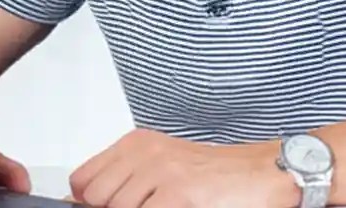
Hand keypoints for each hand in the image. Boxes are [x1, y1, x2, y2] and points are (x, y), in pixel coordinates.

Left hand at [67, 129, 297, 207]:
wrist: (262, 173)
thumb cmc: (216, 175)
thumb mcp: (162, 168)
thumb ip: (125, 180)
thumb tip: (86, 201)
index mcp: (136, 144)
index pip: (83, 179)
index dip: (88, 202)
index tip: (103, 207)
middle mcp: (145, 153)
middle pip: (97, 198)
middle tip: (148, 206)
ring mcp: (161, 171)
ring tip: (168, 206)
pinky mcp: (179, 192)